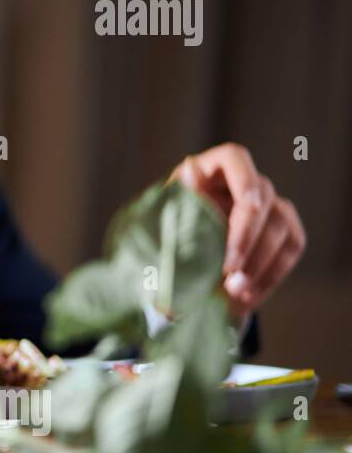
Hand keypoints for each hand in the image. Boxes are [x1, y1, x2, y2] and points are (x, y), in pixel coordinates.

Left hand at [172, 143, 305, 317]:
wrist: (180, 287)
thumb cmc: (162, 253)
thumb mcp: (159, 231)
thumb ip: (178, 204)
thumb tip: (190, 168)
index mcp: (205, 174)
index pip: (234, 158)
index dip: (245, 178)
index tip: (250, 206)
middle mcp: (239, 185)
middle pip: (261, 195)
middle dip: (246, 237)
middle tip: (227, 270)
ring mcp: (266, 207)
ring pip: (280, 223)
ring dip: (259, 261)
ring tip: (232, 289)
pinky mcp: (283, 232)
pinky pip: (292, 246)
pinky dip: (272, 273)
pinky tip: (247, 293)